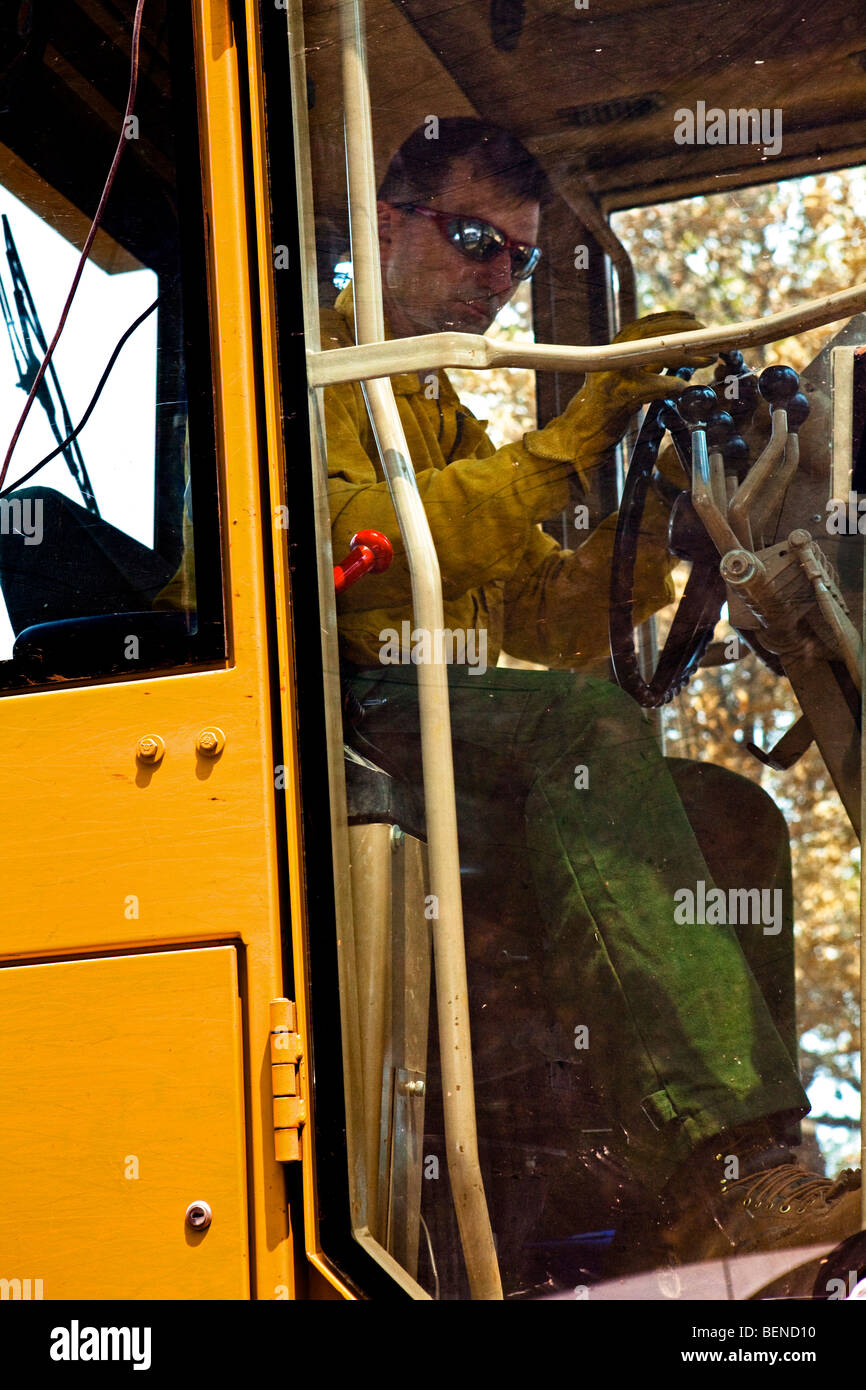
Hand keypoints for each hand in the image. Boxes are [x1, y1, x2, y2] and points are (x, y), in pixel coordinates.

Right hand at [525, 311, 712, 477]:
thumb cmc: (607, 412)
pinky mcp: (613, 400)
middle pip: (647, 334)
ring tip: (705, 359)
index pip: (644, 326)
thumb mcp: (630, 383)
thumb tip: (681, 355)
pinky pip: (645, 388)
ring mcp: (610, 378)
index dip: (670, 318)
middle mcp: (609, 359)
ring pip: (648, 355)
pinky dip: (665, 386)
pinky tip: (682, 388)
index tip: (694, 316)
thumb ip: (649, 367)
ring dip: (681, 355)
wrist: (578, 437)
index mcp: (613, 352)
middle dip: (680, 330)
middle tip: (707, 335)